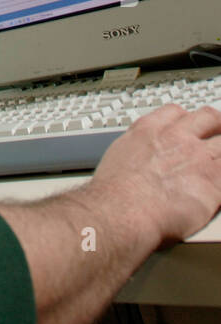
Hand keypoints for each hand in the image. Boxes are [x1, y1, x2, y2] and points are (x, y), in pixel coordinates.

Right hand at [90, 103, 220, 245]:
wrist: (125, 211)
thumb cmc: (114, 194)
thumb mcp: (117, 157)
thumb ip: (135, 151)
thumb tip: (136, 160)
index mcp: (150, 130)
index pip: (175, 112)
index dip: (185, 118)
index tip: (188, 125)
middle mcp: (177, 138)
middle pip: (207, 118)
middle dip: (214, 123)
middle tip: (218, 131)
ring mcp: (198, 158)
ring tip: (218, 163)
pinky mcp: (214, 183)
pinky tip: (219, 187)